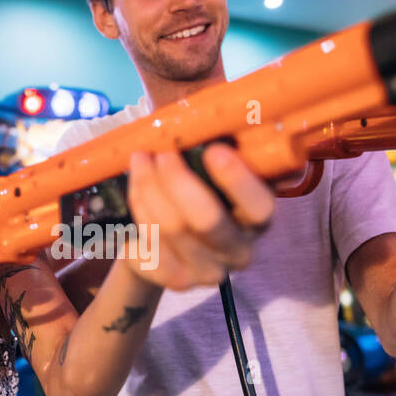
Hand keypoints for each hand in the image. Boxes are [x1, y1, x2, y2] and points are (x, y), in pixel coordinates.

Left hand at [124, 144, 275, 289]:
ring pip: (169, 227)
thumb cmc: (200, 189)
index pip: (259, 207)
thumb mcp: (215, 166)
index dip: (237, 180)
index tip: (212, 150)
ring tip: (140, 159)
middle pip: (205, 219)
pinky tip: (136, 189)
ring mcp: (208, 271)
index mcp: (258, 219)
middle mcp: (240, 251)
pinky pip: (148, 243)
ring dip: (148, 186)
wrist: (171, 240)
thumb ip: (220, 145)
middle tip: (160, 152)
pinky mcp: (176, 281)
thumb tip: (204, 114)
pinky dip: (138, 208)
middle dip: (176, 179)